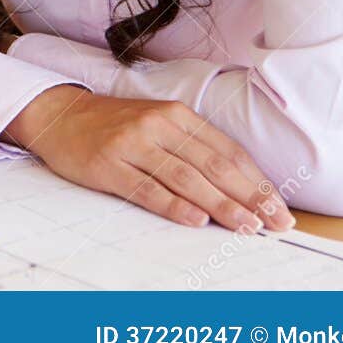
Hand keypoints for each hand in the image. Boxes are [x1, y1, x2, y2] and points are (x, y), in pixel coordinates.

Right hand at [2, 85, 292, 232]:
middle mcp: (159, 125)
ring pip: (186, 178)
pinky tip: (196, 220)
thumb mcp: (158, 124)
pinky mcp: (109, 164)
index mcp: (178, 115)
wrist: (60, 115)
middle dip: (250, 197)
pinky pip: (147, 188)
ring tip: (247, 226)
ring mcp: (133, 144)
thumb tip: (239, 188)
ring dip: (220, 205)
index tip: (281, 210)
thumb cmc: (116, 126)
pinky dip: (174, 206)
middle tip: (278, 223)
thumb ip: (193, 148)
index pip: (228, 152)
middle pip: (214, 165)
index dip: (258, 182)